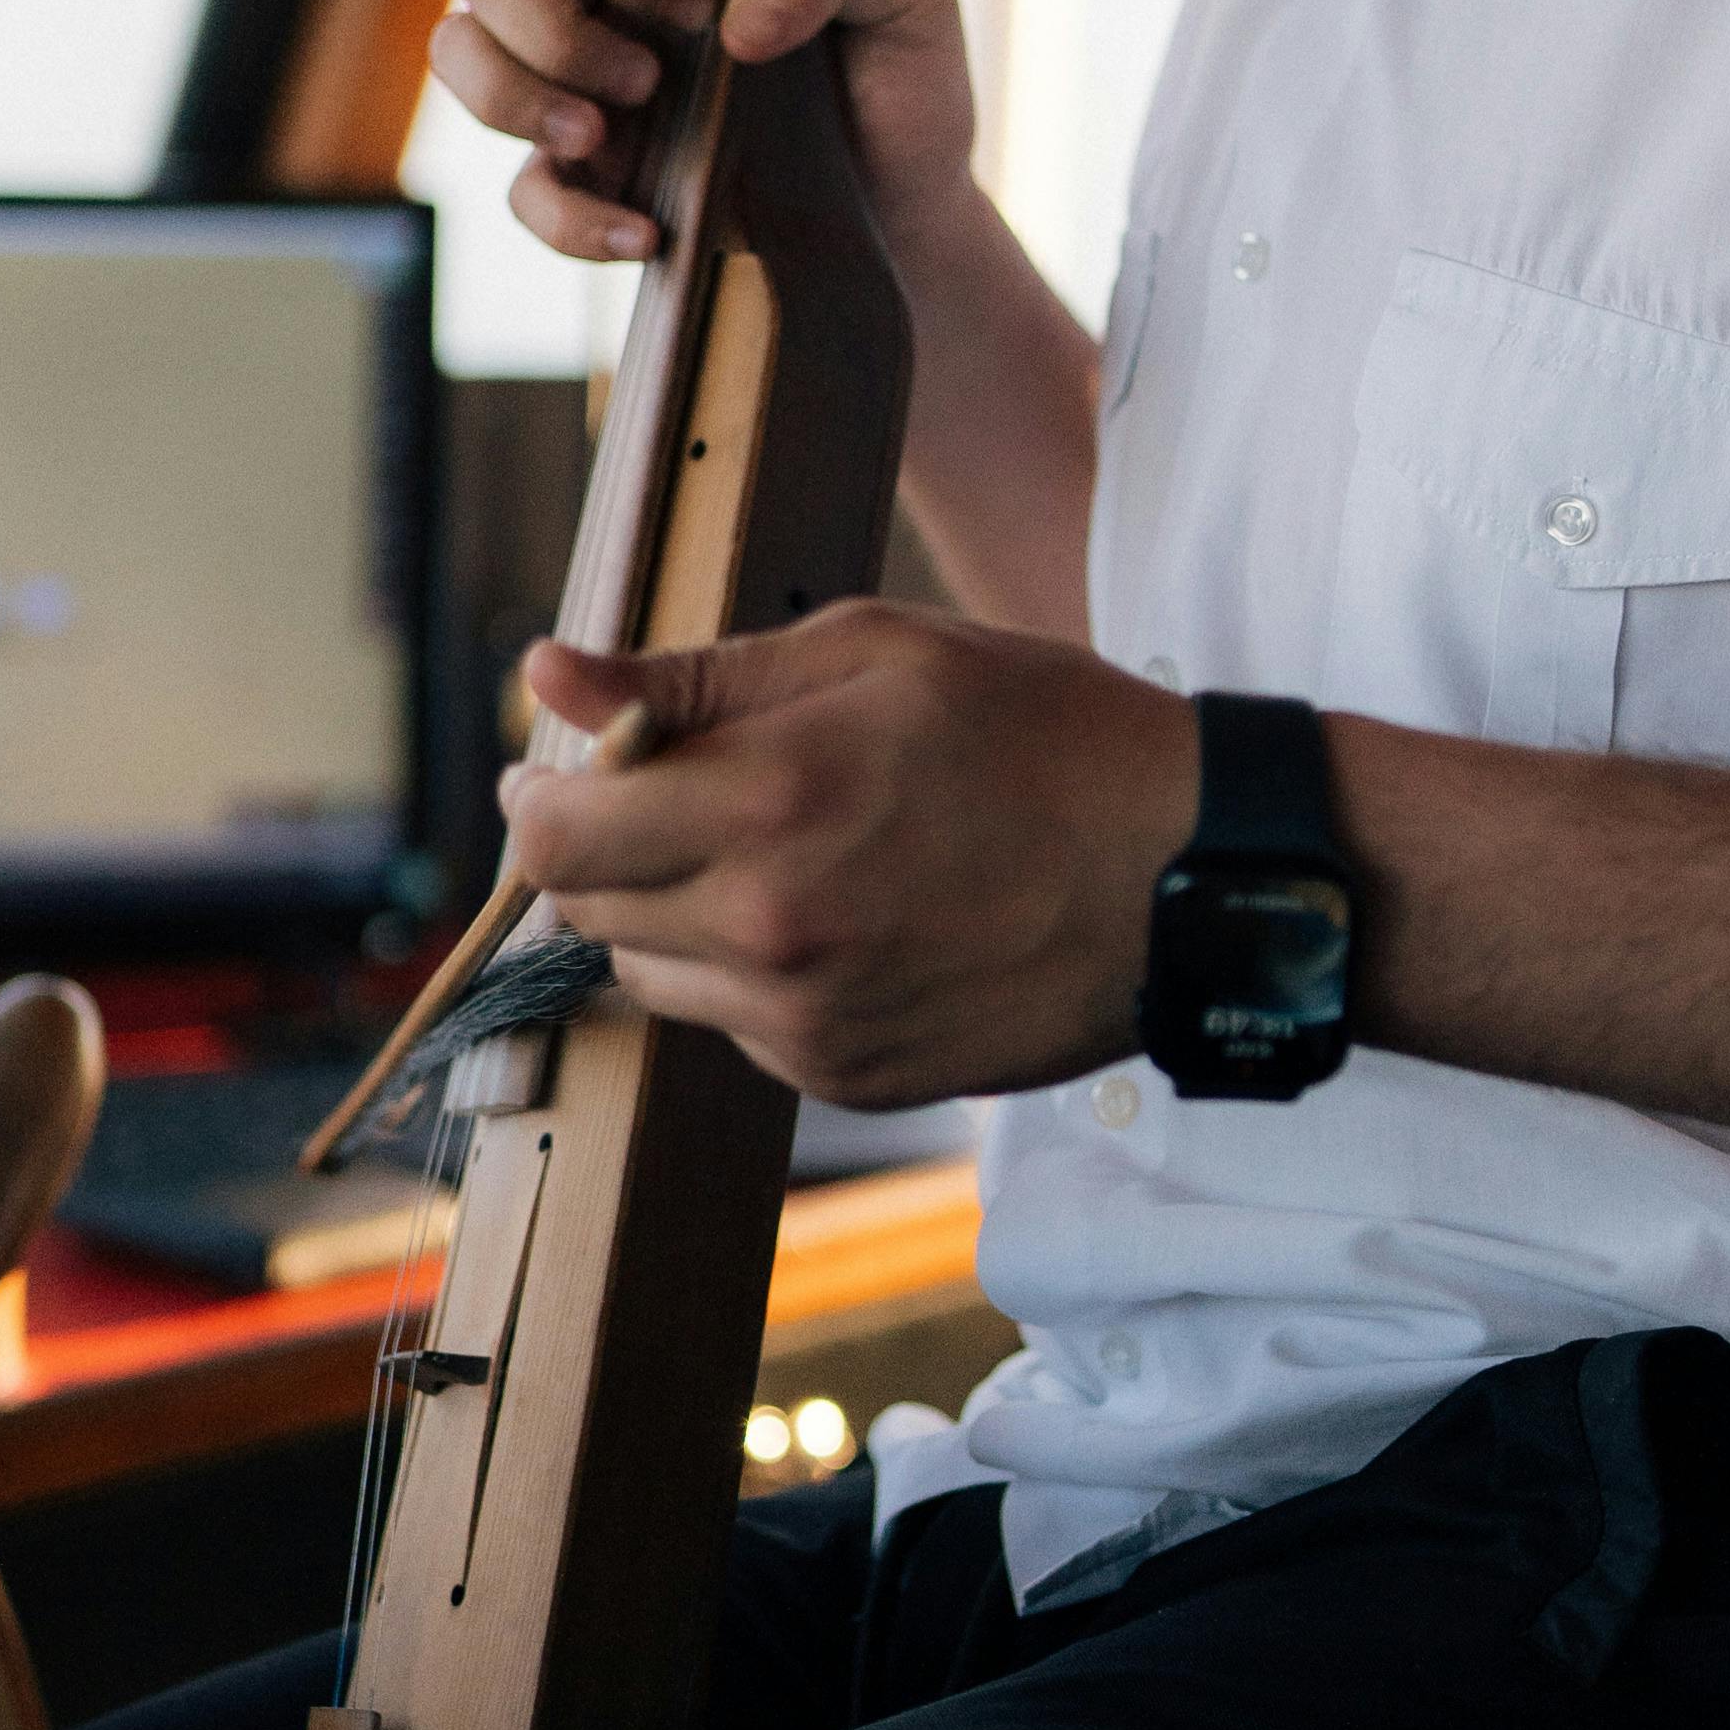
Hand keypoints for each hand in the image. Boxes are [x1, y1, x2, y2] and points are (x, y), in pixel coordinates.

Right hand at [431, 0, 979, 272]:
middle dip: (550, 30)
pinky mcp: (593, 181)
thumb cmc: (902, 83)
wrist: (910, 214)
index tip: (700, 12)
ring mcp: (590, 90)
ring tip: (598, 136)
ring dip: (511, 96)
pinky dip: (566, 216)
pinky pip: (524, 191)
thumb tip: (737, 21)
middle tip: (644, 83)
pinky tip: (644, 233)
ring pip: (462, 55)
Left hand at [501, 604, 1195, 1106]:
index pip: (556, 836)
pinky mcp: (848, 1076)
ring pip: (654, 974)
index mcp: (771, 809)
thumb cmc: (1044, 734)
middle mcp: (773, 935)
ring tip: (777, 843)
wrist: (1191, 879)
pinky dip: (752, 968)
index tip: (563, 759)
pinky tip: (840, 909)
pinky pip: (739, 1023)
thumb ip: (693, 677)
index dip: (537, 792)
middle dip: (602, 844)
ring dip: (673, 909)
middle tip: (672, 786)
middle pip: (589, 909)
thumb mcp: (873, 653)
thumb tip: (545, 671)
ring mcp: (808, 1024)